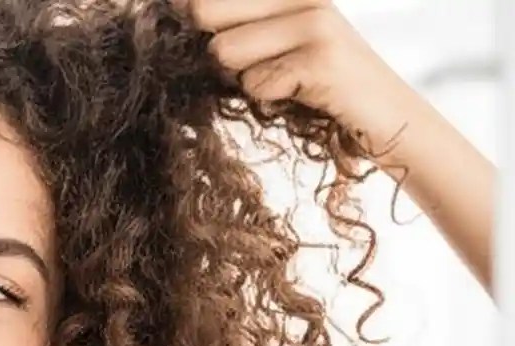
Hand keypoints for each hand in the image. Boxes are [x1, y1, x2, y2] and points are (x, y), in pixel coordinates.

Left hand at [177, 0, 417, 152]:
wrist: (385, 118)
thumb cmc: (315, 84)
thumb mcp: (271, 43)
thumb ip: (231, 23)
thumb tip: (176, 6)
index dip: (188, 9)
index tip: (188, 19)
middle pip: (202, 10)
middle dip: (215, 49)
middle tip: (257, 64)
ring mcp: (314, 21)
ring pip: (222, 51)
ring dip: (244, 78)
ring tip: (283, 80)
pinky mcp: (320, 57)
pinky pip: (252, 83)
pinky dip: (268, 99)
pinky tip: (299, 95)